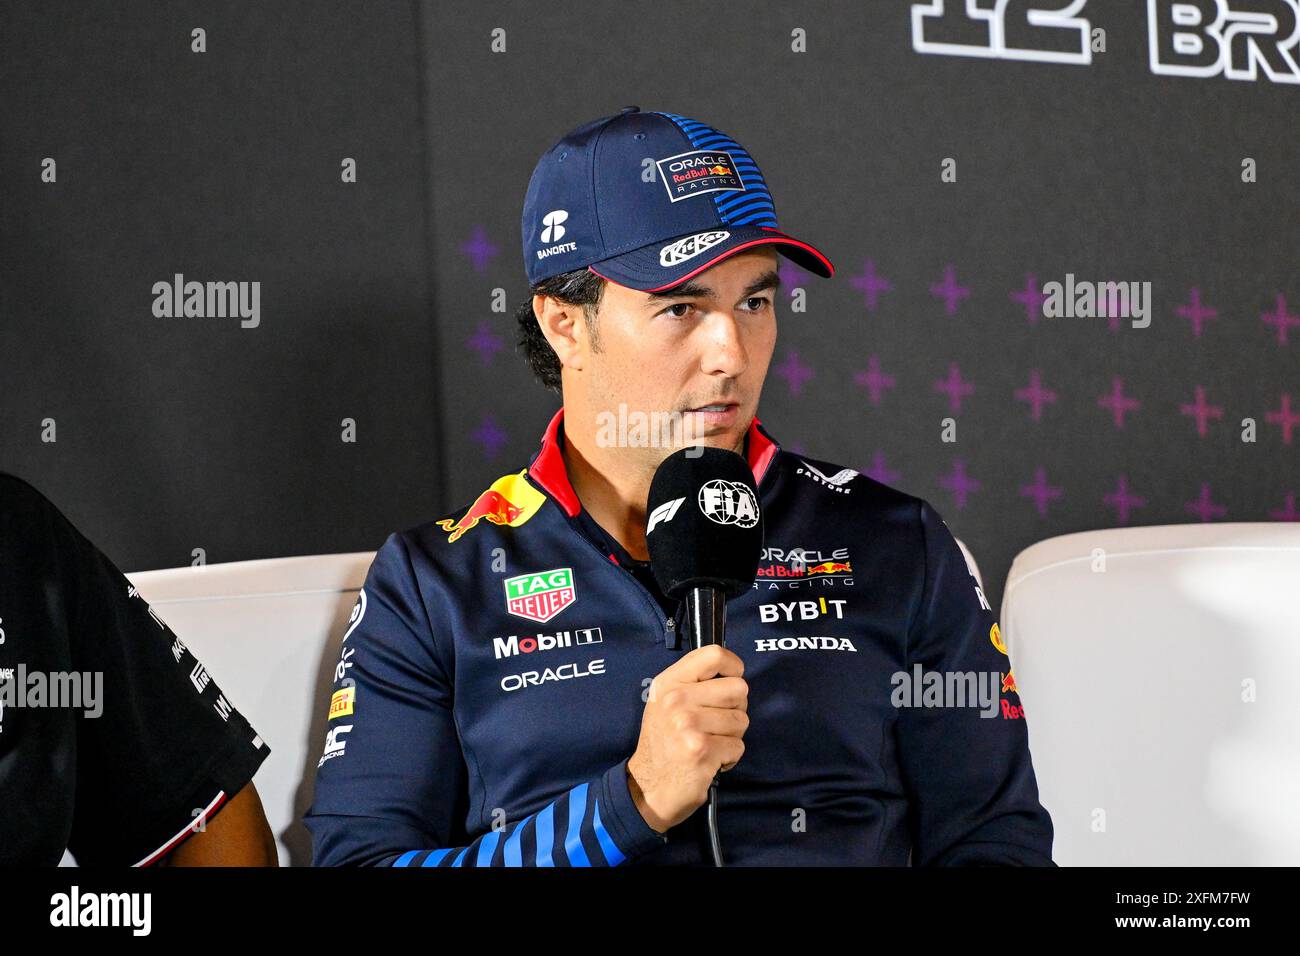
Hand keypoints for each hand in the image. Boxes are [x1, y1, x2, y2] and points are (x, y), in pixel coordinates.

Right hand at [625, 644, 748, 832]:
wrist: (647, 787)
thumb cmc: (663, 744)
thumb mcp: (665, 702)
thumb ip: (693, 683)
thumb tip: (733, 673)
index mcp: (669, 683)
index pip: (715, 655)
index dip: (734, 667)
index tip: (730, 681)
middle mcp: (676, 699)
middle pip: (738, 689)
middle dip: (735, 709)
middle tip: (715, 725)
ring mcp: (688, 725)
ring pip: (741, 720)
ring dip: (732, 737)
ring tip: (708, 744)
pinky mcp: (702, 750)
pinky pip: (738, 746)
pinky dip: (729, 757)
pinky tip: (709, 761)